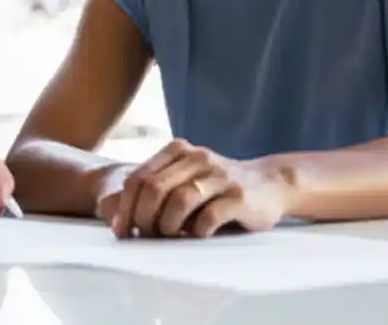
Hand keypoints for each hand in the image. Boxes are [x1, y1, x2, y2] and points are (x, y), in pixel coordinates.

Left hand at [108, 139, 288, 238]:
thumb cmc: (218, 188)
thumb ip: (157, 187)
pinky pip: (209, 216)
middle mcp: (198, 158)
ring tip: (169, 237)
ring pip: (180, 200)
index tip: (121, 231)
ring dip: (167, 226)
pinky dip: (196, 231)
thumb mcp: (186, 177)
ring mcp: (220, 176)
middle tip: (144, 236)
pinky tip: (197, 235)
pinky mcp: (239, 196)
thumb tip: (117, 216)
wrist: (270, 184)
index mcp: (179, 151)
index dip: (125, 206)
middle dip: (142, 217)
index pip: (139, 177)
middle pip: (155, 188)